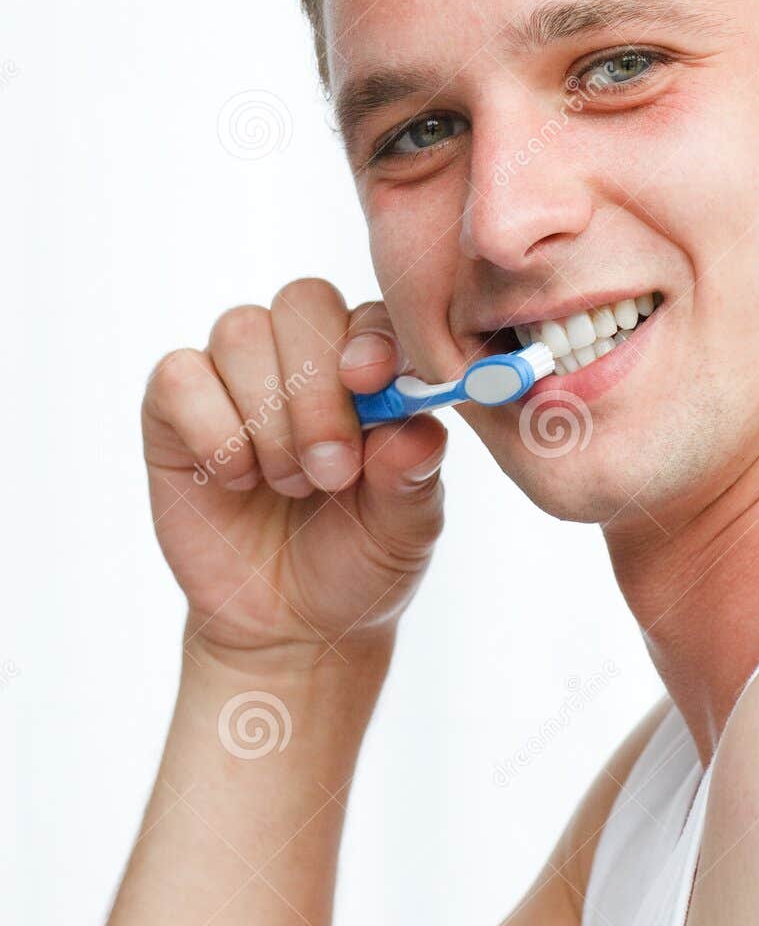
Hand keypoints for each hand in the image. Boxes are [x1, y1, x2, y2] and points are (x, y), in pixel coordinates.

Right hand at [141, 278, 445, 662]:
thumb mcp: (407, 527)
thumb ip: (414, 471)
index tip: (370, 382)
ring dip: (268, 417)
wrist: (291, 622)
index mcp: (373, 367)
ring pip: (241, 331)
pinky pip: (179, 374)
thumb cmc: (360, 557)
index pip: (373, 312)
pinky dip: (211, 428)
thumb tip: (413, 428)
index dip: (370, 338)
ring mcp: (238, 373)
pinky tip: (236, 479)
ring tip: (290, 484)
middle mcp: (305, 354)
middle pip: (304, 303)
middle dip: (317, 389)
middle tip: (331, 471)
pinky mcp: (175, 407)